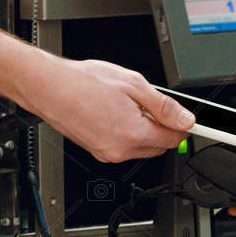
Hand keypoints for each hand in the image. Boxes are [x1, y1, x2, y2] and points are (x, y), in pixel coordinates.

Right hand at [27, 58, 191, 162]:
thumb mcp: (134, 85)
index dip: (181, 125)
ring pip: (139, 146)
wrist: (49, 88)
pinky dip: (125, 131)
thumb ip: (164, 106)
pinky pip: (121, 146)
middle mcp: (120, 151)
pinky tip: (114, 111)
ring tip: (126, 103)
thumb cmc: (84, 83)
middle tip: (150, 102)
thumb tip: (185, 119)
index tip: (185, 118)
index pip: (172, 139)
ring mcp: (106, 153)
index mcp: (133, 135)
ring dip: (142, 129)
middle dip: (160, 127)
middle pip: (157, 146)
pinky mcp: (95, 151)